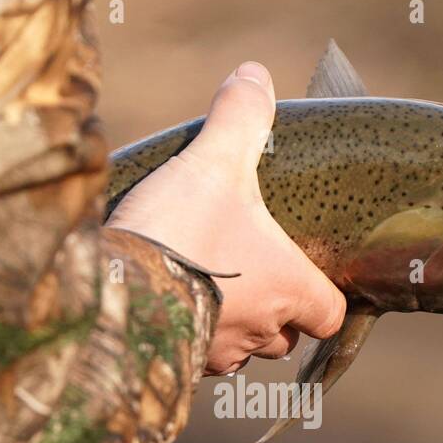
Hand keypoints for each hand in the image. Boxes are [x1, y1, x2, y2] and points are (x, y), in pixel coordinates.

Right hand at [105, 62, 345, 374]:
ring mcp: (216, 355)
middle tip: (247, 275)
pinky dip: (190, 339)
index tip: (304, 277)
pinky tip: (167, 305)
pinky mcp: (176, 366)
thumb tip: (253, 76)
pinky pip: (196, 360)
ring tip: (205, 289)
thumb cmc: (180, 232)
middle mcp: (260, 332)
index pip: (329, 315)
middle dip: (271, 312)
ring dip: (230, 327)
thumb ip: (239, 119)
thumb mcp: (214, 163)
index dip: (321, 298)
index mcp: (287, 289)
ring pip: (239, 350)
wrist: (113, 291)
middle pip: (283, 335)